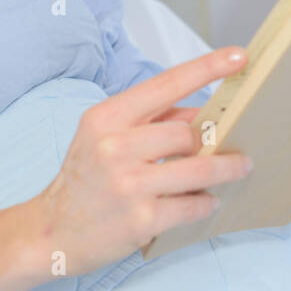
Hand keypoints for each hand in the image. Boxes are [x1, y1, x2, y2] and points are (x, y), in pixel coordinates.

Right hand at [25, 47, 254, 277]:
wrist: (51, 233)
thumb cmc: (86, 178)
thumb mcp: (105, 137)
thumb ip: (151, 120)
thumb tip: (204, 114)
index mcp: (106, 117)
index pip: (166, 84)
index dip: (207, 68)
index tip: (239, 57)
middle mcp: (114, 147)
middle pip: (187, 133)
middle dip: (210, 141)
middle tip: (228, 145)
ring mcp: (128, 185)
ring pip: (199, 169)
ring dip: (227, 169)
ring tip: (240, 167)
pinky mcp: (140, 220)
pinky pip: (192, 205)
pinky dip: (206, 202)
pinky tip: (207, 200)